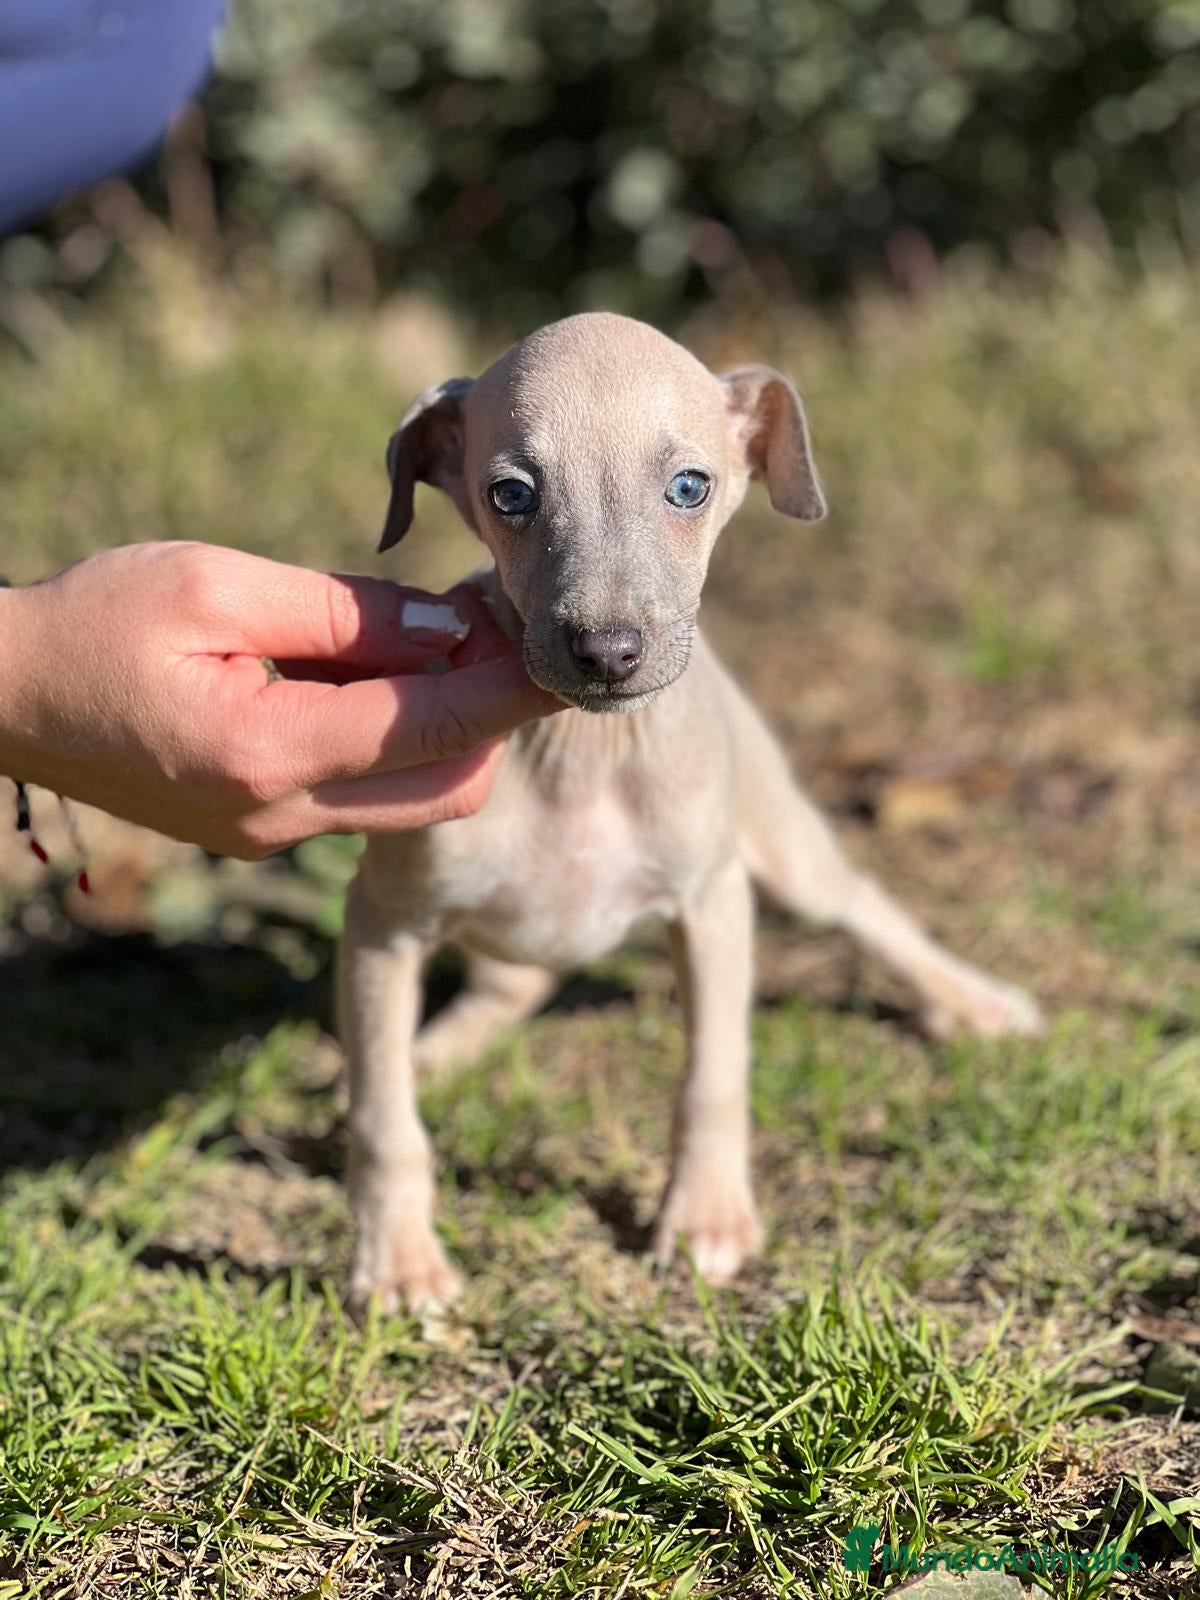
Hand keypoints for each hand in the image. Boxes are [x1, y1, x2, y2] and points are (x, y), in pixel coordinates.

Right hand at [0, 542, 560, 856]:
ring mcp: (271, 839)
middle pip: (447, 788)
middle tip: (486, 624)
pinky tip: (371, 674)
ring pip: (415, 801)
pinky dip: (396, 743)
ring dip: (447, 729)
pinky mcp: (264, 835)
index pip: (433, 728)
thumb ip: (343, 613)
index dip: (511, 687)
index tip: (564, 650)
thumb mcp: (215, 584)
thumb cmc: (97, 622)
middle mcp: (278, 818)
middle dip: (490, 714)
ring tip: (429, 636)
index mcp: (265, 751)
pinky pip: (365, 797)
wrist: (6, 698)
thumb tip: (447, 627)